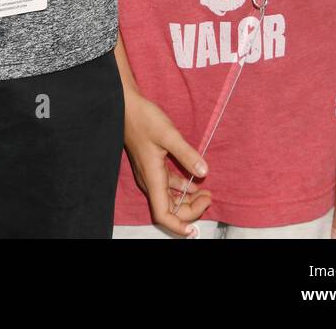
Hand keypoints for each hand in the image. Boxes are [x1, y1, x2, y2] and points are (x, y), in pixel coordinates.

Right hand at [123, 87, 213, 236]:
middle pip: (169, 209)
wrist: (127, 106)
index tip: (194, 228)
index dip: (178, 226)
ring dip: (188, 199)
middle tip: (209, 197)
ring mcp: (151, 174)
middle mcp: (150, 181)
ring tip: (206, 191)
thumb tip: (204, 171)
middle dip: (190, 209)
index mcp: (152, 178)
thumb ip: (186, 153)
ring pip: (170, 198)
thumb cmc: (143, 119)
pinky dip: (182, 188)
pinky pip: (168, 185)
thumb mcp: (168, 134)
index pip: (163, 214)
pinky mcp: (153, 166)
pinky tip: (194, 180)